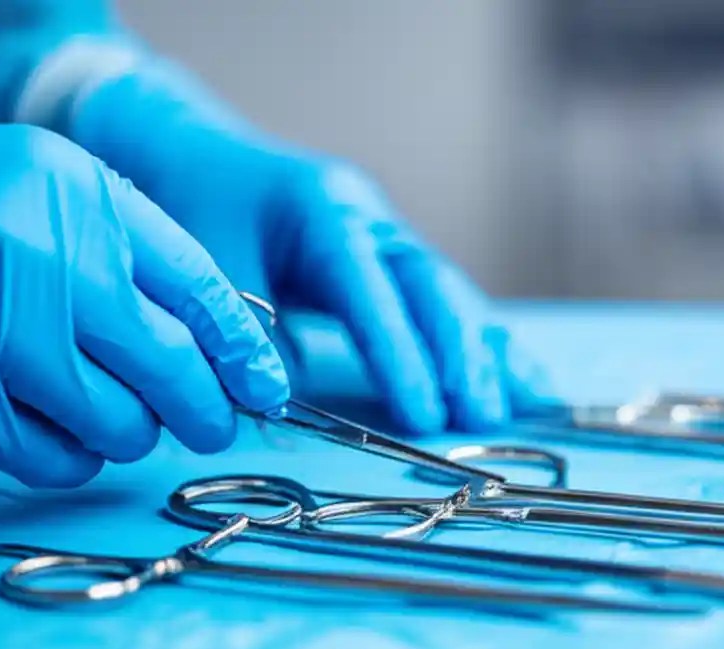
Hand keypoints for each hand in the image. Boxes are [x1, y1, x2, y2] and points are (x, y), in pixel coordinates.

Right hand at [0, 119, 288, 486]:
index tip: (269, 385)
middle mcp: (59, 269)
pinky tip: (56, 430)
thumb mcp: (31, 178)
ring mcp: (12, 343)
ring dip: (131, 431)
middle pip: (178, 369)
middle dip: (208, 409)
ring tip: (108, 410)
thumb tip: (203, 326)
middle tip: (211, 422)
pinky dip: (73, 457)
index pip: (203, 289)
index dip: (247, 350)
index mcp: (84, 200)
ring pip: (126, 426)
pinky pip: (62, 459)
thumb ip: (115, 239)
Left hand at [67, 63, 555, 432]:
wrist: (198, 157)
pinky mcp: (393, 263)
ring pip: (450, 293)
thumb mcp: (205, 261)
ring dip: (487, 351)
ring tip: (525, 405)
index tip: (421, 411)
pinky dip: (483, 345)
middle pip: (430, 284)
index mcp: (323, 209)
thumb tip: (281, 399)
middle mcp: (369, 219)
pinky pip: (445, 304)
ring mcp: (388, 237)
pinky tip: (522, 381)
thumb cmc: (197, 205)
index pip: (370, 286)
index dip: (399, 350)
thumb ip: (244, 326)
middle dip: (460, 354)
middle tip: (480, 417)